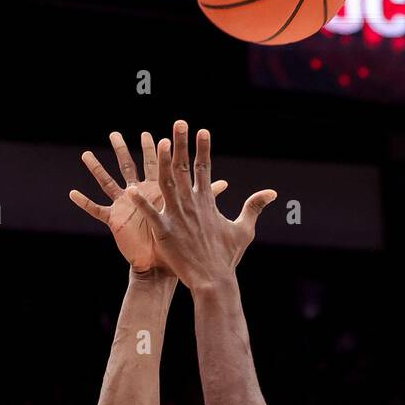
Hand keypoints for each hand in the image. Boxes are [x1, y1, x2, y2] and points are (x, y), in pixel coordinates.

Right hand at [69, 130, 229, 272]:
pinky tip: (71, 193)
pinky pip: (97, 210)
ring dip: (97, 169)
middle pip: (129, 167)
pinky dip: (84, 202)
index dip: (153, 150)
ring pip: (108, 183)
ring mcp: (125, 206)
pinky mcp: (115, 220)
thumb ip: (206, 196)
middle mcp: (139, 195)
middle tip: (114, 133)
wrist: (163, 267)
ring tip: (85, 155)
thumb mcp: (194, 216)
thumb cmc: (180, 244)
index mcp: (157, 192)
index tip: (150, 133)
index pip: (155, 165)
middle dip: (122, 150)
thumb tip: (225, 183)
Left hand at [137, 121, 275, 291]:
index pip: (205, 168)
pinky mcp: (165, 232)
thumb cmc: (227, 257)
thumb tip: (272, 193)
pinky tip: (132, 190)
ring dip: (164, 163)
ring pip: (168, 184)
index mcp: (208, 202)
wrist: (214, 281)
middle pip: (184, 168)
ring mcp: (178, 217)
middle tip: (179, 123)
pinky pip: (151, 214)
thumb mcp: (244, 230)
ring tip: (161, 142)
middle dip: (182, 143)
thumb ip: (253, 207)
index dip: (203, 148)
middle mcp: (192, 205)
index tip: (202, 129)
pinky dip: (142, 203)